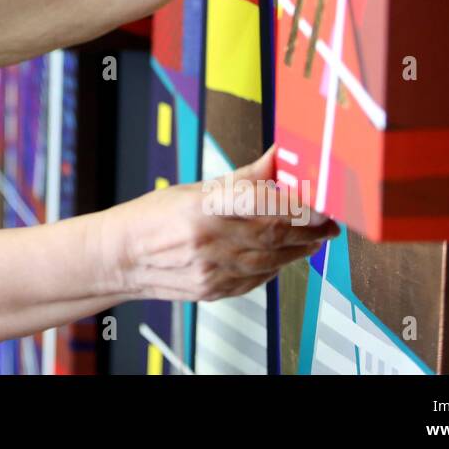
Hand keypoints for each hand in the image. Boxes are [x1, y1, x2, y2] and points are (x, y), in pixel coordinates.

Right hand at [105, 146, 339, 301]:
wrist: (120, 257)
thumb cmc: (155, 217)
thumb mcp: (196, 188)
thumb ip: (245, 177)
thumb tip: (279, 157)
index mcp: (201, 207)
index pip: (260, 205)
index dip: (297, 207)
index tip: (321, 206)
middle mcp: (206, 241)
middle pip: (273, 235)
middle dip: (308, 230)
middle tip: (327, 223)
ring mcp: (210, 271)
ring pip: (270, 261)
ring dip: (297, 250)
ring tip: (311, 239)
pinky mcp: (213, 291)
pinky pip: (256, 280)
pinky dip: (274, 267)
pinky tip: (279, 256)